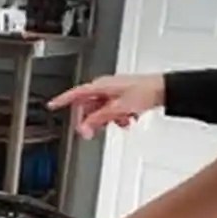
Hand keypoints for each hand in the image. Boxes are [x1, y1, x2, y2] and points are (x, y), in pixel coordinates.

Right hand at [48, 74, 165, 139]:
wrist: (164, 89)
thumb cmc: (145, 91)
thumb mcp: (118, 108)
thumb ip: (99, 118)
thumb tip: (85, 126)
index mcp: (101, 86)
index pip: (75, 94)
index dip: (62, 100)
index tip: (52, 106)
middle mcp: (106, 87)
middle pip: (88, 106)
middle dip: (92, 120)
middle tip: (93, 132)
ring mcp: (114, 92)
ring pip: (101, 110)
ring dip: (107, 120)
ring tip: (119, 123)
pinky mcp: (123, 96)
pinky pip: (112, 110)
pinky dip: (116, 117)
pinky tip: (126, 120)